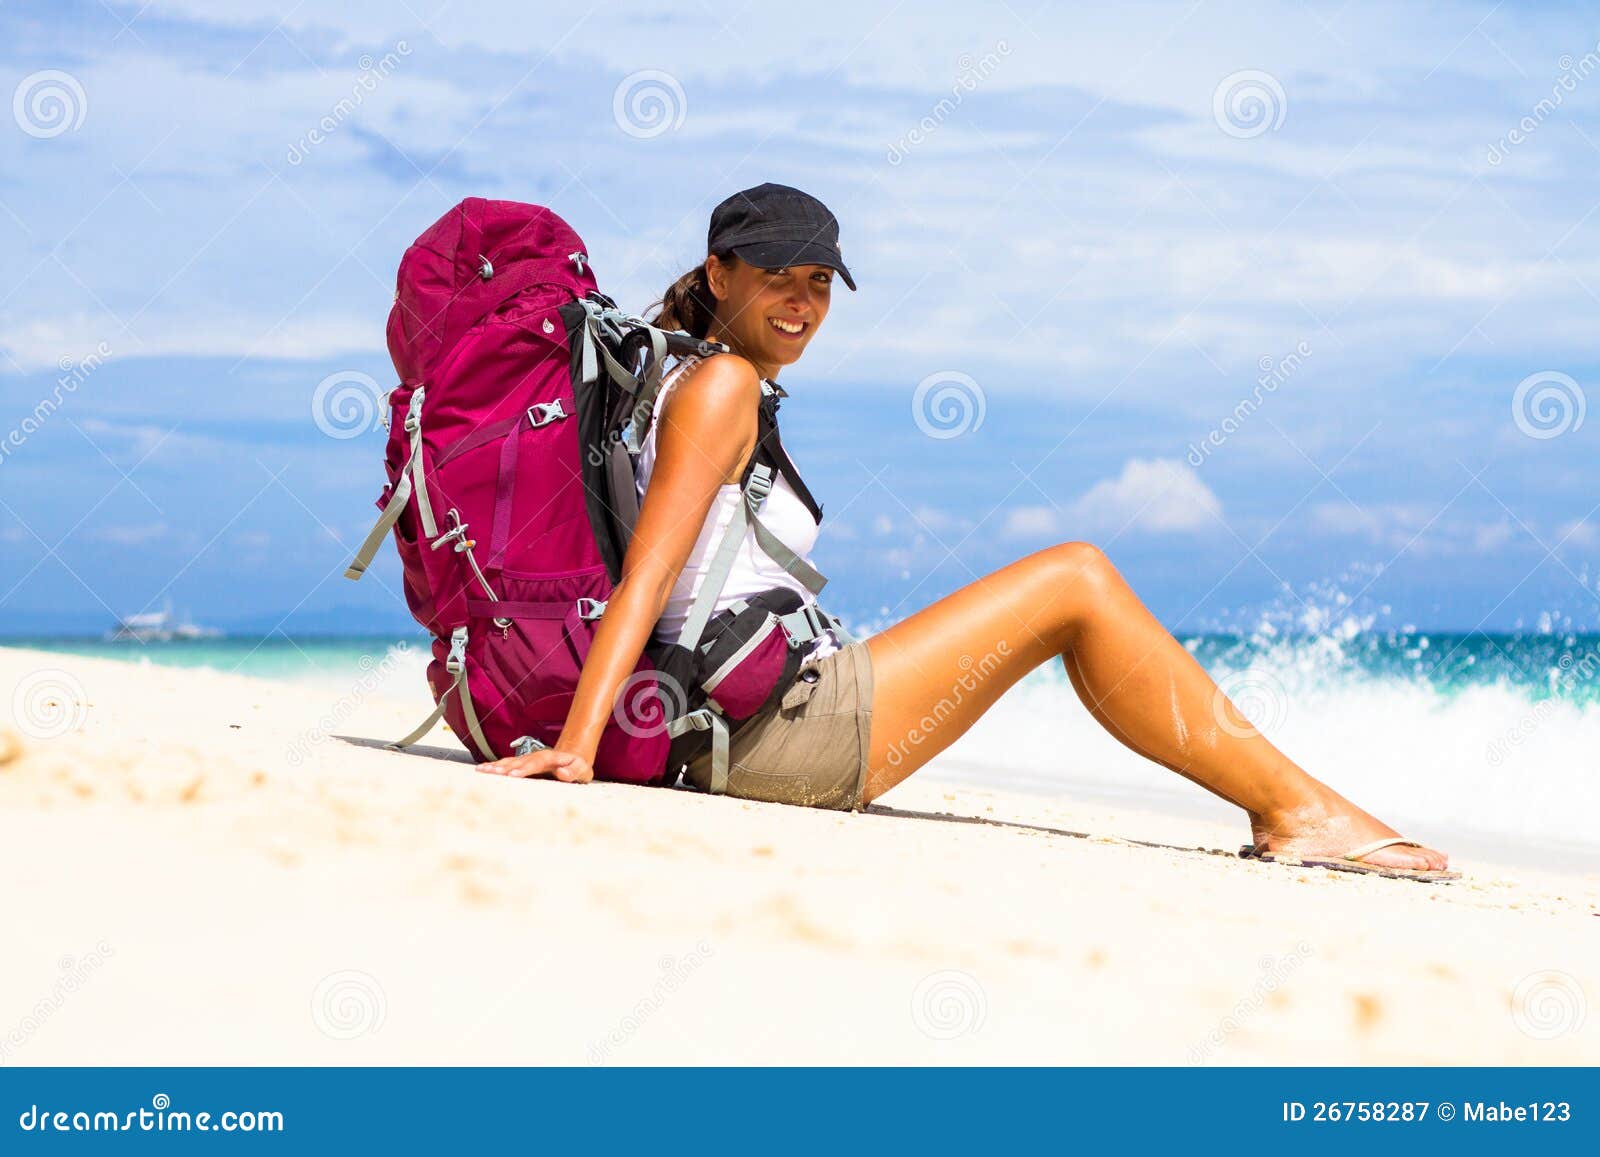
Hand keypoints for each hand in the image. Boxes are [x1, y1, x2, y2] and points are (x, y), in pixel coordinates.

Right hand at [478, 748, 594, 782]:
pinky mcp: (522, 763)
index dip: (524, 769)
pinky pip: (506, 764)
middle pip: (518, 762)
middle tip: (489, 773)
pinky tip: (482, 769)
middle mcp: (535, 757)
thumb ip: (573, 771)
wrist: (573, 756)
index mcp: (550, 758)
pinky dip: (494, 766)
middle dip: (503, 768)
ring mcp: (528, 759)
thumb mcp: (582, 770)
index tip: (513, 774)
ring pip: (509, 761)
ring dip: (495, 766)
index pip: (535, 763)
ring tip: (481, 770)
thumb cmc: (578, 767)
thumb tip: (562, 773)